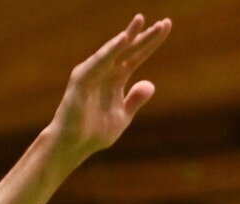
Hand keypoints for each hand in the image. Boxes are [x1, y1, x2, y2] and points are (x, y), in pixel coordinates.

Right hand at [50, 14, 171, 161]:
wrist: (74, 145)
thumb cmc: (94, 132)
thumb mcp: (122, 116)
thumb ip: (135, 100)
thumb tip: (151, 85)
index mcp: (116, 79)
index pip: (137, 56)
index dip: (151, 43)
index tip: (166, 27)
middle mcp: (105, 71)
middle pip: (129, 49)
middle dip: (145, 35)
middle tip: (164, 23)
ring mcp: (92, 73)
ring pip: (114, 51)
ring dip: (127, 36)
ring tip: (142, 21)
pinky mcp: (82, 79)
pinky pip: (99, 62)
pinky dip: (111, 51)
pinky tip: (124, 39)